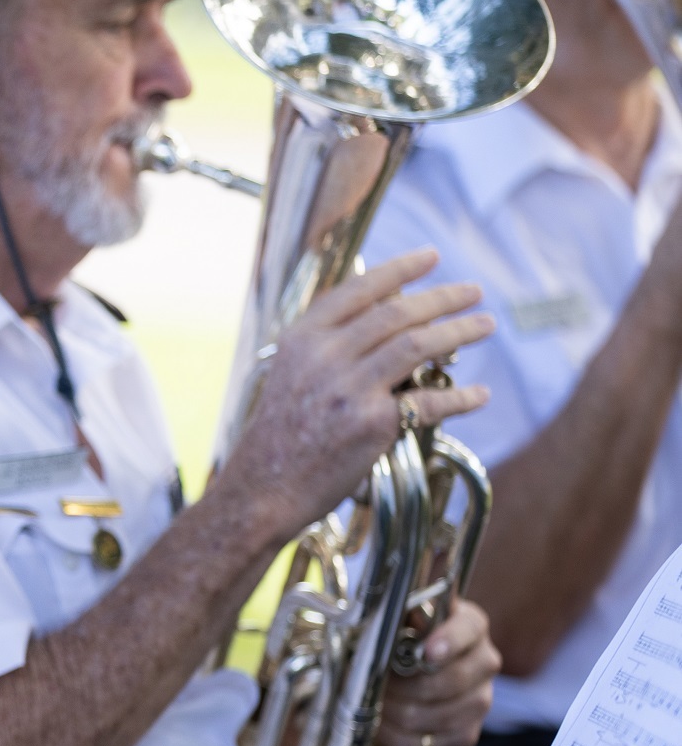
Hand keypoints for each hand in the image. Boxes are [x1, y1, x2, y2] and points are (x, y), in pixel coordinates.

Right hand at [221, 249, 491, 540]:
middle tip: (474, 292)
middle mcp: (324, 356)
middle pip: (396, 313)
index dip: (400, 270)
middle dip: (443, 297)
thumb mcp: (289, 376)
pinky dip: (462, 397)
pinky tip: (480, 394)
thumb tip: (383, 323)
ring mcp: (348, 389)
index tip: (431, 257)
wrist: (261, 489)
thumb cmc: (278, 437)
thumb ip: (327, 347)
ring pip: (417, 344)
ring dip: (459, 331)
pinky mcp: (372, 423)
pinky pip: (429, 401)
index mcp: (301, 339)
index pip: (358, 290)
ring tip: (484, 324)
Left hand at [378, 598, 497, 745]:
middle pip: (453, 680)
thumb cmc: (396, 639)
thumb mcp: (397, 618)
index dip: (448, 641)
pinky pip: (435, 744)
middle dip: (406, 686)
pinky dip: (401, 739)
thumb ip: (400, 616)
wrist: (401, 672)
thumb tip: (390, 621)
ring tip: (372, 704)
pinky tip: (382, 727)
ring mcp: (480, 700)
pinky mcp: (467, 732)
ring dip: (398, 713)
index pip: (468, 629)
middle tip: (375, 683)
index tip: (426, 653)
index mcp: (469, 625)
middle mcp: (484, 661)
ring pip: (441, 715)